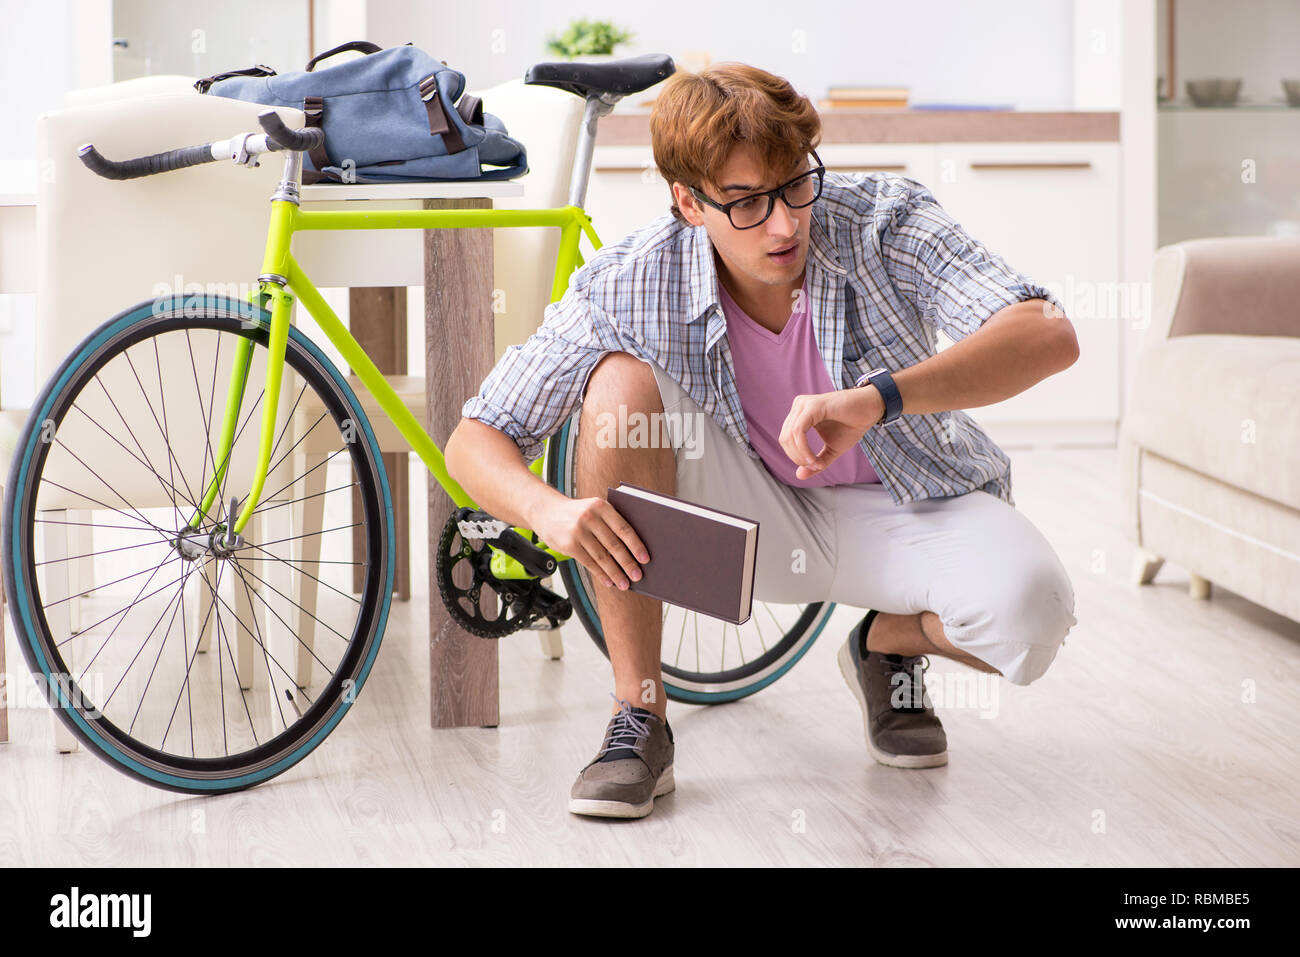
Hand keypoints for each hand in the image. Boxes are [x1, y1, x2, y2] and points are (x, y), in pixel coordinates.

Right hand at [529, 493, 649, 590]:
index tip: (645, 559)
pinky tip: (609, 581)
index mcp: (601, 506)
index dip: (636, 545)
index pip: (623, 528)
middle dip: (628, 563)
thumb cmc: (577, 513)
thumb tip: (633, 550)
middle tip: (638, 575)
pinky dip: (600, 574)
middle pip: (614, 545)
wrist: (546, 512)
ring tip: (625, 583)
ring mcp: (578, 531)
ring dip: (615, 573)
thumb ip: (610, 523)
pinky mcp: (568, 545)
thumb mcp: (594, 509)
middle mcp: (589, 517)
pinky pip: (589, 563)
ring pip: (602, 557)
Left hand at [778, 387, 883, 479]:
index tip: (815, 466)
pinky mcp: (814, 406)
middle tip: (815, 466)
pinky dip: (803, 449)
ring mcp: (805, 404)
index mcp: (800, 414)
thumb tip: (799, 476)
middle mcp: (799, 406)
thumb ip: (816, 462)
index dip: (796, 457)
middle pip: (785, 438)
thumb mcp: (832, 449)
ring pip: (789, 436)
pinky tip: (814, 459)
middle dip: (797, 457)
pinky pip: (799, 431)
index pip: (786, 439)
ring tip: (816, 463)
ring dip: (801, 455)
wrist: (871, 408)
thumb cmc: (852, 425)